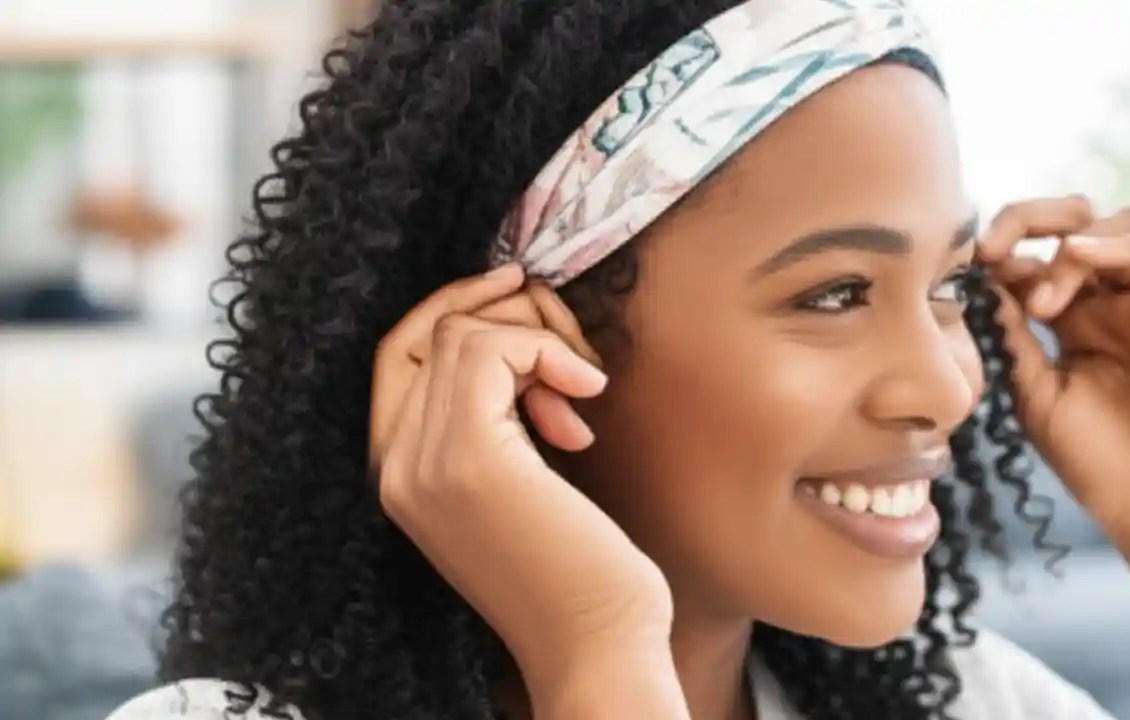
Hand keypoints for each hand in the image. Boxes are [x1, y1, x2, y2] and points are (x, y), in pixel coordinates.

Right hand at [368, 264, 673, 700]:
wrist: (597, 649)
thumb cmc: (580, 571)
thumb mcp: (524, 482)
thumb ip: (501, 419)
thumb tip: (519, 333)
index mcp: (400, 474)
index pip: (395, 352)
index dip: (452, 305)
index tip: (517, 286)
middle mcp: (394, 467)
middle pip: (428, 329)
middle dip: (512, 316)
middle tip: (575, 361)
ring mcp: (421, 463)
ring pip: (459, 331)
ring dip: (539, 337)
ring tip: (582, 396)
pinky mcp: (466, 459)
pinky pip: (489, 348)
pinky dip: (547, 352)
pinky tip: (588, 396)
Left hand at [978, 197, 1129, 547]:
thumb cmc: (1096, 462)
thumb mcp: (1034, 395)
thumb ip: (1013, 337)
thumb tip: (983, 282)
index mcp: (1064, 320)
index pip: (1029, 258)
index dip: (996, 250)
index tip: (963, 264)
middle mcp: (1103, 303)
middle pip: (1070, 224)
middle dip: (1028, 219)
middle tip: (993, 248)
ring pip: (1113, 228)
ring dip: (1068, 242)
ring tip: (1041, 300)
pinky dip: (1115, 246)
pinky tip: (1078, 256)